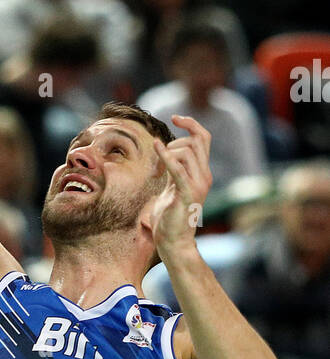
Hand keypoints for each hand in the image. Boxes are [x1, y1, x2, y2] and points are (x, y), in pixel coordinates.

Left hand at [148, 114, 212, 257]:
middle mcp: (204, 176)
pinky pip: (178, 168)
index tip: (175, 117)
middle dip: (172, 143)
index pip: (203, 138)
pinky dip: (166, 155)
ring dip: (165, 155)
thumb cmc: (169, 217)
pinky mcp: (187, 194)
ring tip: (154, 173)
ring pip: (186, 151)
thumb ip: (172, 168)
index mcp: (202, 172)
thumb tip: (164, 150)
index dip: (191, 124)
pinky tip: (156, 147)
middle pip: (194, 141)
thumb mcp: (171, 186)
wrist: (173, 242)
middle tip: (156, 164)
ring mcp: (198, 185)